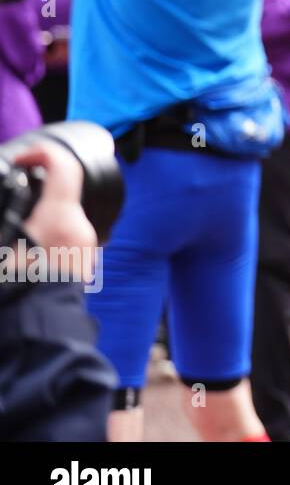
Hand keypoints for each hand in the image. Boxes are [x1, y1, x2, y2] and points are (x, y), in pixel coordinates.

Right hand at [11, 141, 97, 281]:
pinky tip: (25, 238)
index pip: (63, 165)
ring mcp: (85, 245)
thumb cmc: (17, 291)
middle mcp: (80, 227)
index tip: (20, 159)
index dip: (41, 153)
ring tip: (14, 215)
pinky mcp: (82, 261)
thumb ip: (3, 216)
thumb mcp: (0, 246)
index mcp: (61, 217)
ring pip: (64, 211)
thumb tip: (2, 208)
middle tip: (12, 183)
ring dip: (40, 206)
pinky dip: (47, 226)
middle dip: (36, 182)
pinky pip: (66, 231)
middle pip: (63, 188)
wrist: (40, 332)